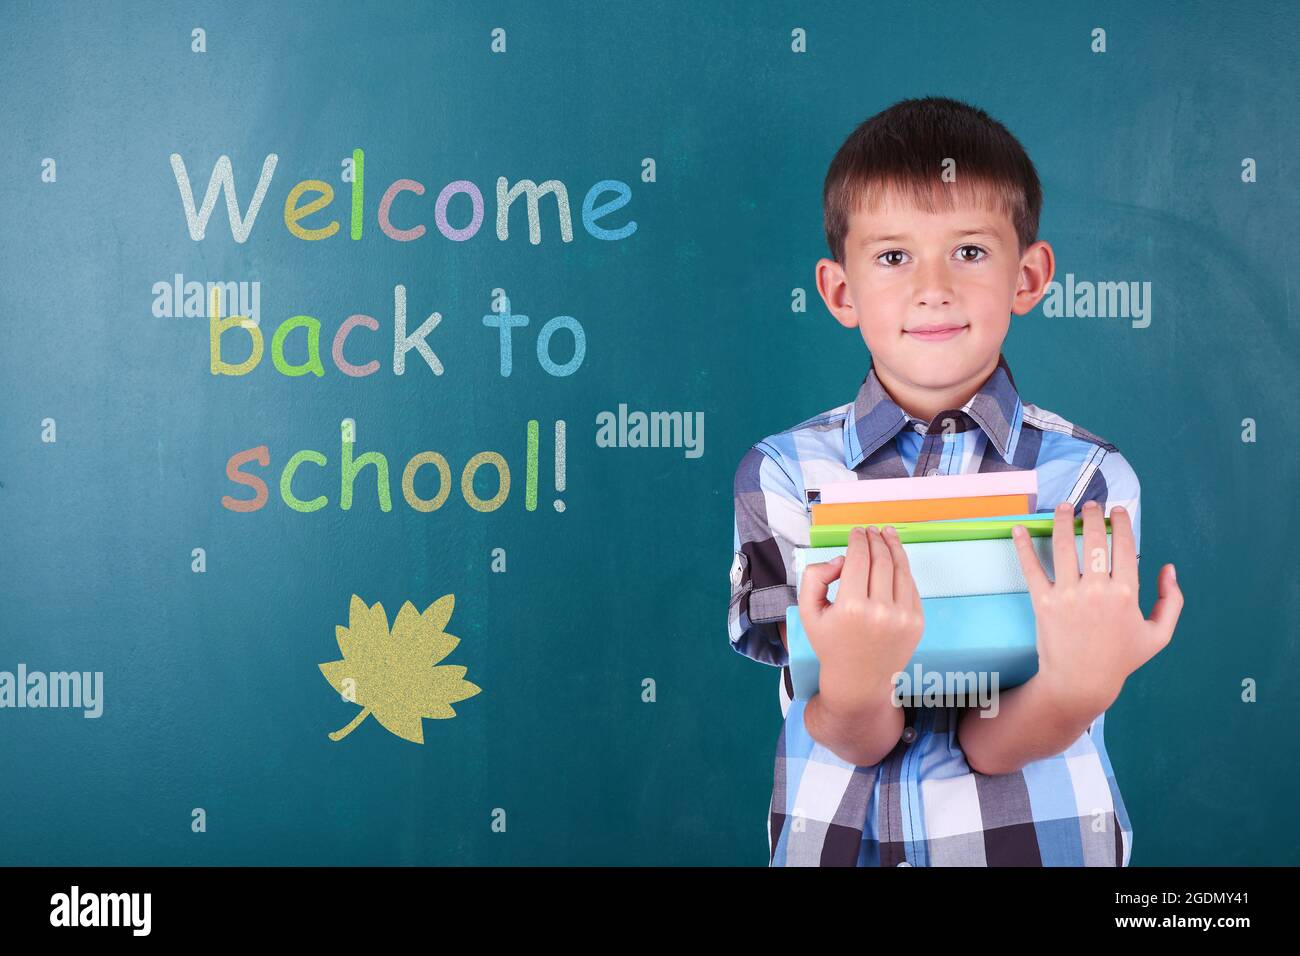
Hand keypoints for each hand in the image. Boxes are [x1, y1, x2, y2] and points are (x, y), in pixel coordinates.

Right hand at [798, 525, 924, 712]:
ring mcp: (903, 617)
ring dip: (894, 547)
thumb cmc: (831, 644)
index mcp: (851, 607)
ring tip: (887, 534)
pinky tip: (895, 559)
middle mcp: (881, 611)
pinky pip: (910, 586)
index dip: (858, 540)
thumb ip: (815, 577)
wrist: (858, 682)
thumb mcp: (808, 612)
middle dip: (876, 539)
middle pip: (881, 560)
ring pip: (901, 569)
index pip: (858, 559)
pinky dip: (903, 569)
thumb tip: (841, 559)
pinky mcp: (917, 622)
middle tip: (871, 530)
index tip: (856, 531)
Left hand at [1011, 500, 1182, 719]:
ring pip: (1065, 546)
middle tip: (1089, 504)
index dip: (1121, 522)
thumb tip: (1169, 569)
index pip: (1125, 546)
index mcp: (1127, 593)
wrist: (1081, 683)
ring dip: (1062, 520)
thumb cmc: (1120, 659)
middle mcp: (1098, 590)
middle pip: (1095, 539)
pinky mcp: (1044, 602)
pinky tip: (1018, 529)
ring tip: (1063, 507)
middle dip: (1092, 514)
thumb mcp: (1158, 635)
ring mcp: (1069, 595)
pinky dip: (1023, 546)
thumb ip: (1171, 601)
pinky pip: (1031, 568)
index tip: (1117, 510)